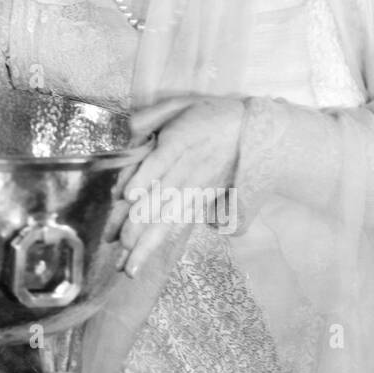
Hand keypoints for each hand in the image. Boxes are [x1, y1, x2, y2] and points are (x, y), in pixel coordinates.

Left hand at [103, 96, 247, 277]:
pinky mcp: (203, 198)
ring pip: (169, 218)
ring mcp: (196, 187)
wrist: (253, 132)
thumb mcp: (178, 105)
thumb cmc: (208, 115)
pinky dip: (166, 236)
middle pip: (160, 198)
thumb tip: (125, 130)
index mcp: (178, 142)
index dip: (144, 178)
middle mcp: (187, 169)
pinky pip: (181, 220)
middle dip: (140, 226)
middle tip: (120, 248)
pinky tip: (151, 251)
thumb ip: (150, 116)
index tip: (127, 196)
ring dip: (149, 243)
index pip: (159, 162)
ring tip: (130, 267)